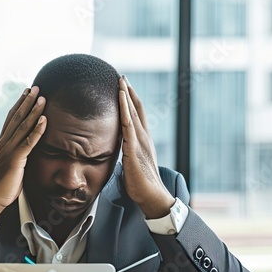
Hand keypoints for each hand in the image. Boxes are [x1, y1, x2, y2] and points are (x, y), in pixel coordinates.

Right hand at [0, 86, 46, 220]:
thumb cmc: (1, 186)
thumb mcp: (10, 166)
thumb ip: (17, 155)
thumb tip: (27, 150)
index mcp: (2, 144)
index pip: (11, 119)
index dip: (19, 105)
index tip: (26, 93)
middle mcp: (4, 143)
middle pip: (16, 118)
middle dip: (27, 101)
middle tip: (36, 87)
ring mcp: (9, 150)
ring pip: (23, 126)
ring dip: (34, 111)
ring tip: (42, 98)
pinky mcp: (15, 160)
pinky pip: (28, 142)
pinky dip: (37, 130)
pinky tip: (44, 119)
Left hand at [118, 77, 173, 218]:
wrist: (151, 195)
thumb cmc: (140, 182)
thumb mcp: (132, 161)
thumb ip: (127, 151)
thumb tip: (119, 147)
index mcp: (142, 139)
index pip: (136, 114)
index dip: (130, 99)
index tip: (123, 86)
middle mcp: (143, 137)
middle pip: (136, 109)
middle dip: (128, 92)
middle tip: (121, 76)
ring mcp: (140, 142)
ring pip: (132, 114)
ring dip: (126, 97)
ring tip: (120, 82)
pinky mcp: (134, 150)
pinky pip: (128, 127)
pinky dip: (124, 112)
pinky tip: (120, 103)